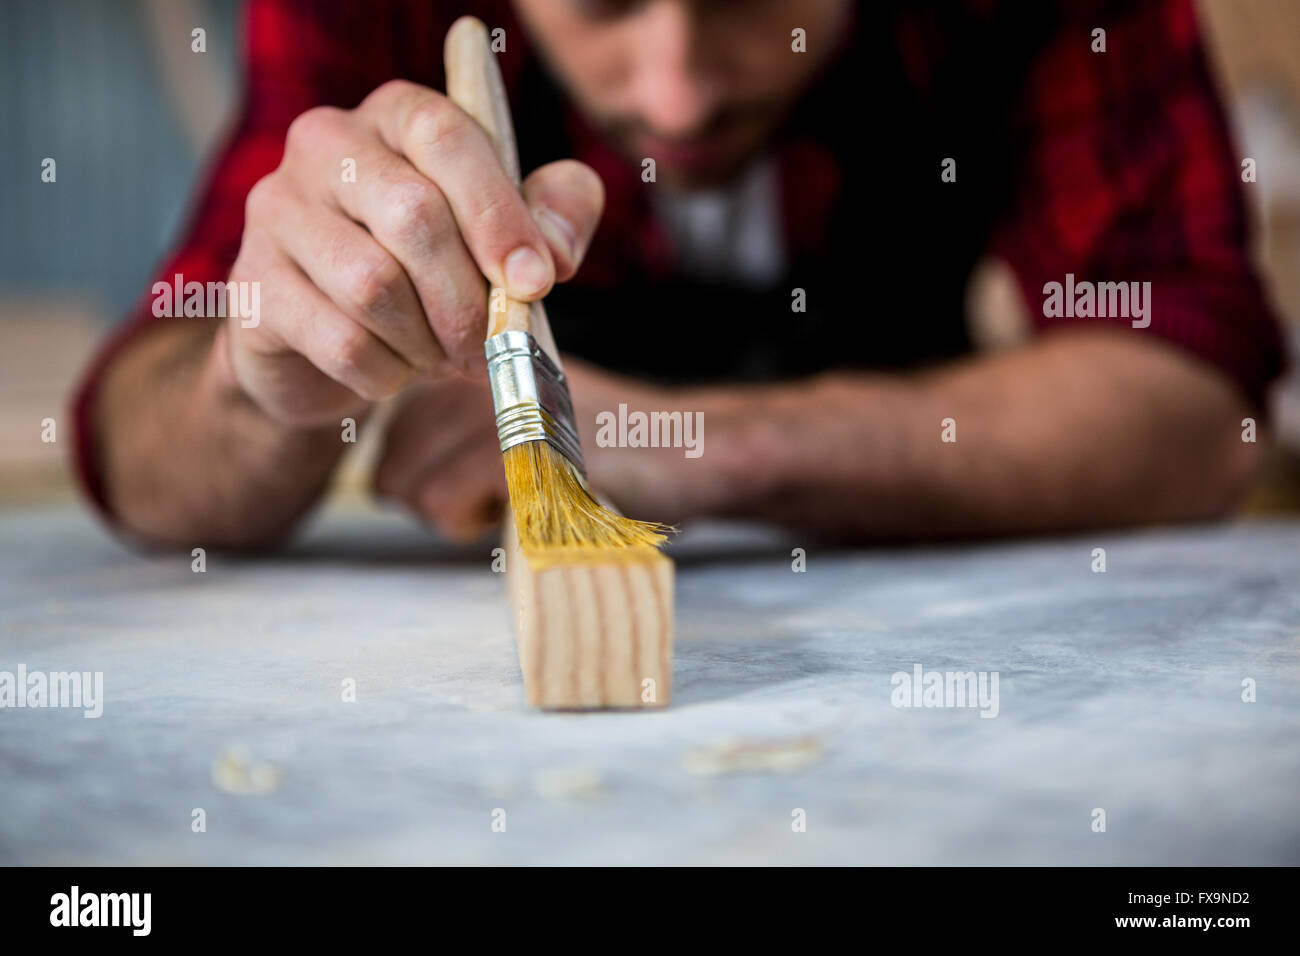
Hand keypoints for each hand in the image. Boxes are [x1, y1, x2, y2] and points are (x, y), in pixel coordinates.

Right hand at [221, 79, 602, 425]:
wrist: (328, 345)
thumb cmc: (433, 274)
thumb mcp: (504, 235)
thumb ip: (555, 215)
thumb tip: (552, 254)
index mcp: (396, 114)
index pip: (447, 135)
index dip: (499, 213)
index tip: (538, 282)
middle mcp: (325, 144)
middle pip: (414, 214)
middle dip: (470, 297)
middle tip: (495, 344)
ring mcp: (278, 211)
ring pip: (374, 284)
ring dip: (428, 341)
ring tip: (444, 356)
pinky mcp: (253, 287)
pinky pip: (342, 341)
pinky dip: (387, 372)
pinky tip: (396, 370)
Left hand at [372, 359, 724, 540]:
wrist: (687, 444)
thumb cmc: (602, 443)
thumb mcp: (517, 412)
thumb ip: (451, 424)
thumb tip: (386, 474)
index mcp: (461, 353)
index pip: (388, 437)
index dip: (426, 474)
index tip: (484, 474)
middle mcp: (463, 362)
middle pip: (387, 466)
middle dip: (436, 498)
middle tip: (503, 491)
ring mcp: (485, 397)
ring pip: (406, 487)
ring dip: (457, 513)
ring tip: (521, 495)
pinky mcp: (510, 441)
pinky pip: (443, 502)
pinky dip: (479, 522)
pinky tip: (528, 505)